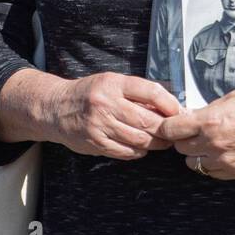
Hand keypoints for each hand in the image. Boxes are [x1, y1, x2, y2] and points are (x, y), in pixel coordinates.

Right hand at [47, 73, 180, 159]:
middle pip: (147, 120)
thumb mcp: (112, 82)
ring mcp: (99, 125)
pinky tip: (142, 147)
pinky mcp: (95, 143)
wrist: (56, 108)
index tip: (178, 111)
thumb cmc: (91, 94)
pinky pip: (126, 151)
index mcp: (113, 84)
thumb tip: (170, 106)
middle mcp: (106, 103)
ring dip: (156, 143)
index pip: (149, 91)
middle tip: (175, 132)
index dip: (169, 103)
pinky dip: (139, 151)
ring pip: (139, 139)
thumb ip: (138, 92)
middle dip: (166, 128)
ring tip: (163, 141)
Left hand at [158, 90, 234, 179]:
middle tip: (194, 132)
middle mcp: (213, 143)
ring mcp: (224, 161)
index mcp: (210, 121)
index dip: (168, 127)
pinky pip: (211, 173)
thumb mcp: (231, 99)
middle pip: (180, 147)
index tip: (170, 125)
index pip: (171, 129)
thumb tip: (191, 117)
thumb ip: (207, 111)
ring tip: (209, 143)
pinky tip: (222, 153)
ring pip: (193, 163)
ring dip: (196, 153)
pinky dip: (211, 164)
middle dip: (183, 139)